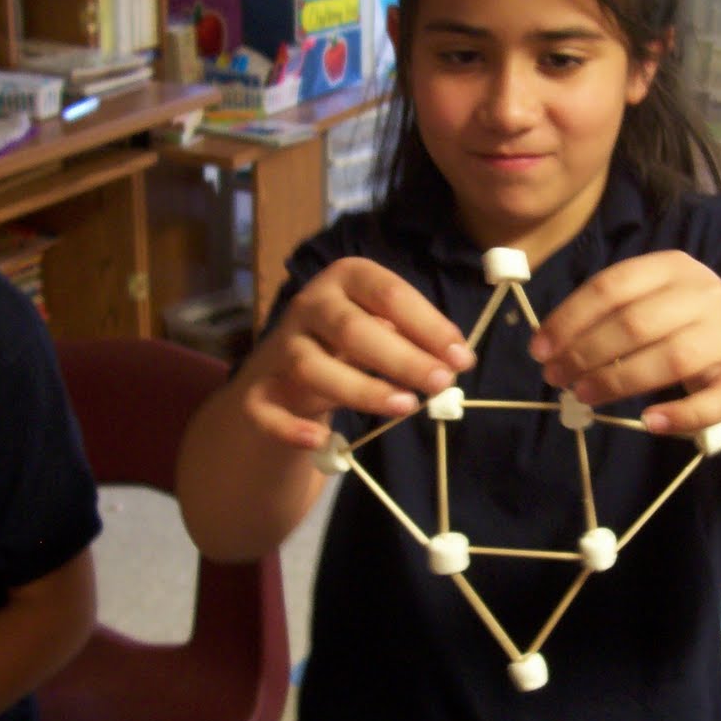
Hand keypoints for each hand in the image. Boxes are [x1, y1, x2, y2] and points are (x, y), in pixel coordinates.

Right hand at [240, 258, 474, 449]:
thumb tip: (458, 359)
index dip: (428, 325)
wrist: (285, 369)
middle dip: (401, 358)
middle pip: (351, 328)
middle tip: (441, 384)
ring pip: (311, 366)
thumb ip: (416, 338)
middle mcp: (309, 305)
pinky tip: (320, 441)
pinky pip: (264, 408)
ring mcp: (281, 347)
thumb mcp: (384, 327)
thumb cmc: (351, 342)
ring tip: (405, 407)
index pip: (389, 293)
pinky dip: (289, 427)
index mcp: (346, 279)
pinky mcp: (258, 390)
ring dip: (361, 389)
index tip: (462, 358)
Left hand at [529, 251, 720, 436]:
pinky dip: (677, 416)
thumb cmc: (685, 327)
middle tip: (555, 378)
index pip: (611, 287)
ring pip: (668, 359)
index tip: (539, 349)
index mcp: (674, 268)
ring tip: (583, 396)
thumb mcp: (653, 303)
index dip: (570, 318)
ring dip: (618, 381)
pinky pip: (710, 403)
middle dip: (585, 353)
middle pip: (635, 323)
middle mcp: (705, 295)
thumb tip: (549, 343)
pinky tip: (646, 423)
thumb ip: (609, 314)